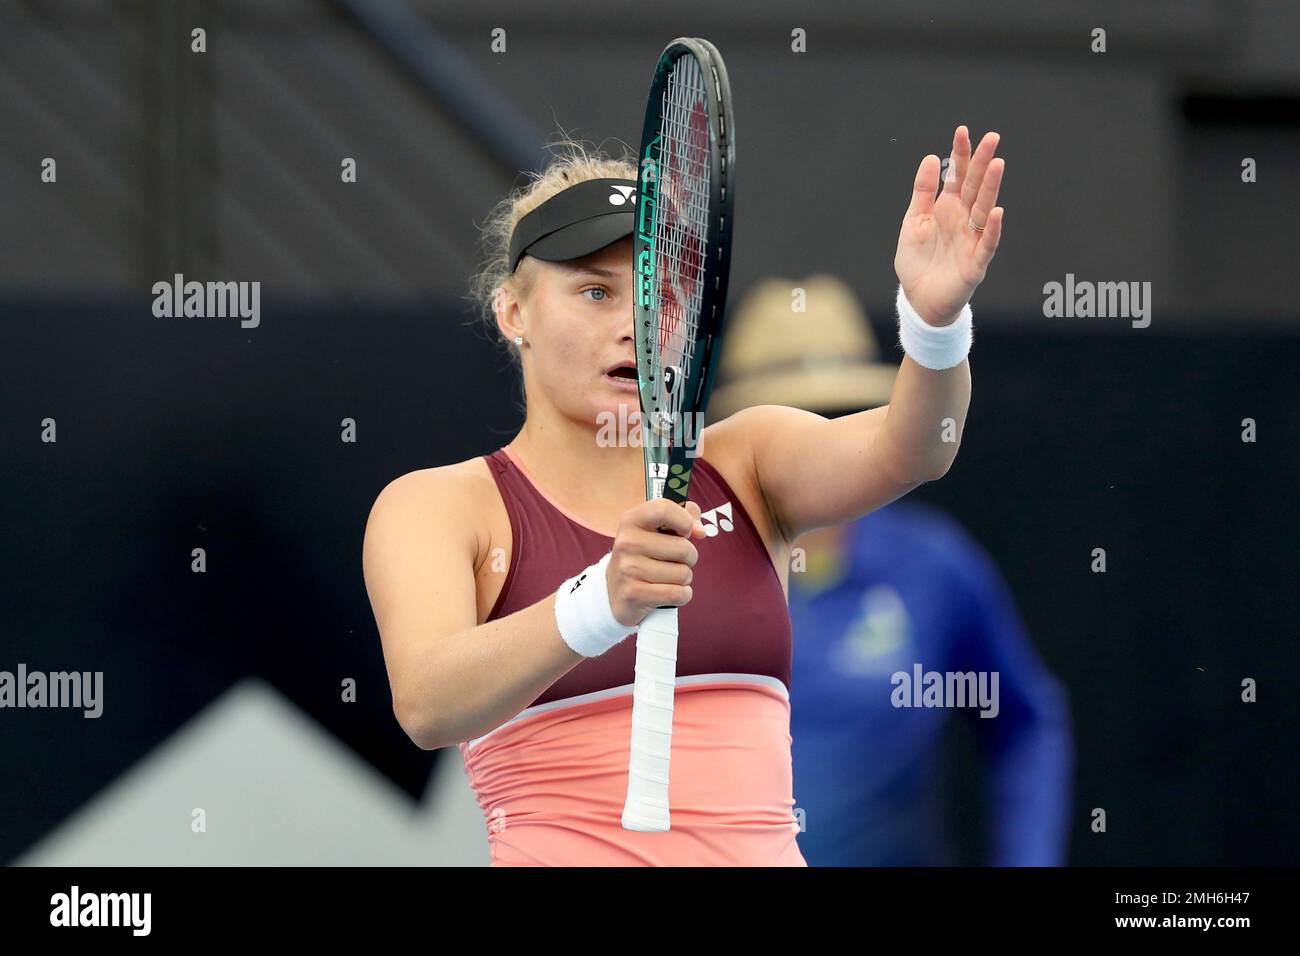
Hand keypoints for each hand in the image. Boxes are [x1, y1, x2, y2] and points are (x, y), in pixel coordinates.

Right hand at [606, 499, 705, 626]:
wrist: (614, 591)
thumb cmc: (644, 556)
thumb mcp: (655, 531)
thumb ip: (684, 517)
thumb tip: (700, 531)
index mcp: (632, 521)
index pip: (664, 509)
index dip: (684, 520)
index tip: (685, 532)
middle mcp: (627, 542)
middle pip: (683, 548)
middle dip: (689, 557)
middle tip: (675, 561)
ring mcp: (628, 569)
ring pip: (683, 573)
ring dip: (684, 578)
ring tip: (667, 577)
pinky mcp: (634, 593)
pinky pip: (678, 593)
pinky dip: (682, 595)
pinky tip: (669, 592)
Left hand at [894, 126, 1004, 325]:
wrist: (918, 299)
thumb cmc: (917, 261)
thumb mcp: (913, 221)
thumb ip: (923, 192)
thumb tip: (932, 157)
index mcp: (947, 208)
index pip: (957, 176)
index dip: (960, 155)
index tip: (963, 131)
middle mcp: (963, 219)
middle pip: (975, 186)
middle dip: (982, 162)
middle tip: (992, 137)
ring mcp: (971, 239)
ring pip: (984, 208)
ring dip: (991, 187)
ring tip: (998, 164)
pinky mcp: (975, 263)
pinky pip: (986, 244)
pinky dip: (991, 229)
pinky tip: (996, 212)